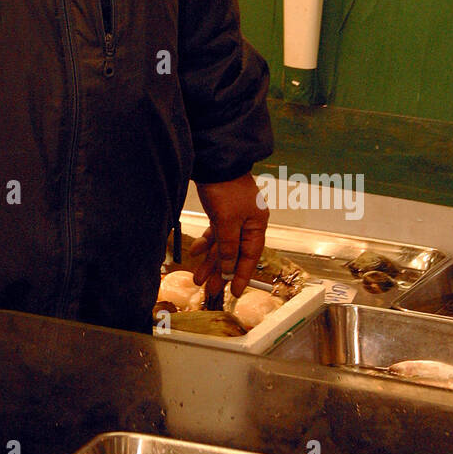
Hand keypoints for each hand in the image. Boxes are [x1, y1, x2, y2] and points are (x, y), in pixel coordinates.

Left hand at [188, 172, 267, 299]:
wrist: (214, 160)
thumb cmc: (225, 188)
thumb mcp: (227, 221)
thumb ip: (228, 246)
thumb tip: (229, 268)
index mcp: (257, 225)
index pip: (250, 256)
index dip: (243, 275)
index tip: (236, 293)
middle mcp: (248, 222)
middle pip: (235, 253)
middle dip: (221, 271)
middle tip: (209, 289)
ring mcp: (234, 215)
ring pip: (223, 244)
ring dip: (210, 260)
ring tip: (198, 277)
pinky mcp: (221, 209)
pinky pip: (215, 232)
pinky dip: (206, 242)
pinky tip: (195, 252)